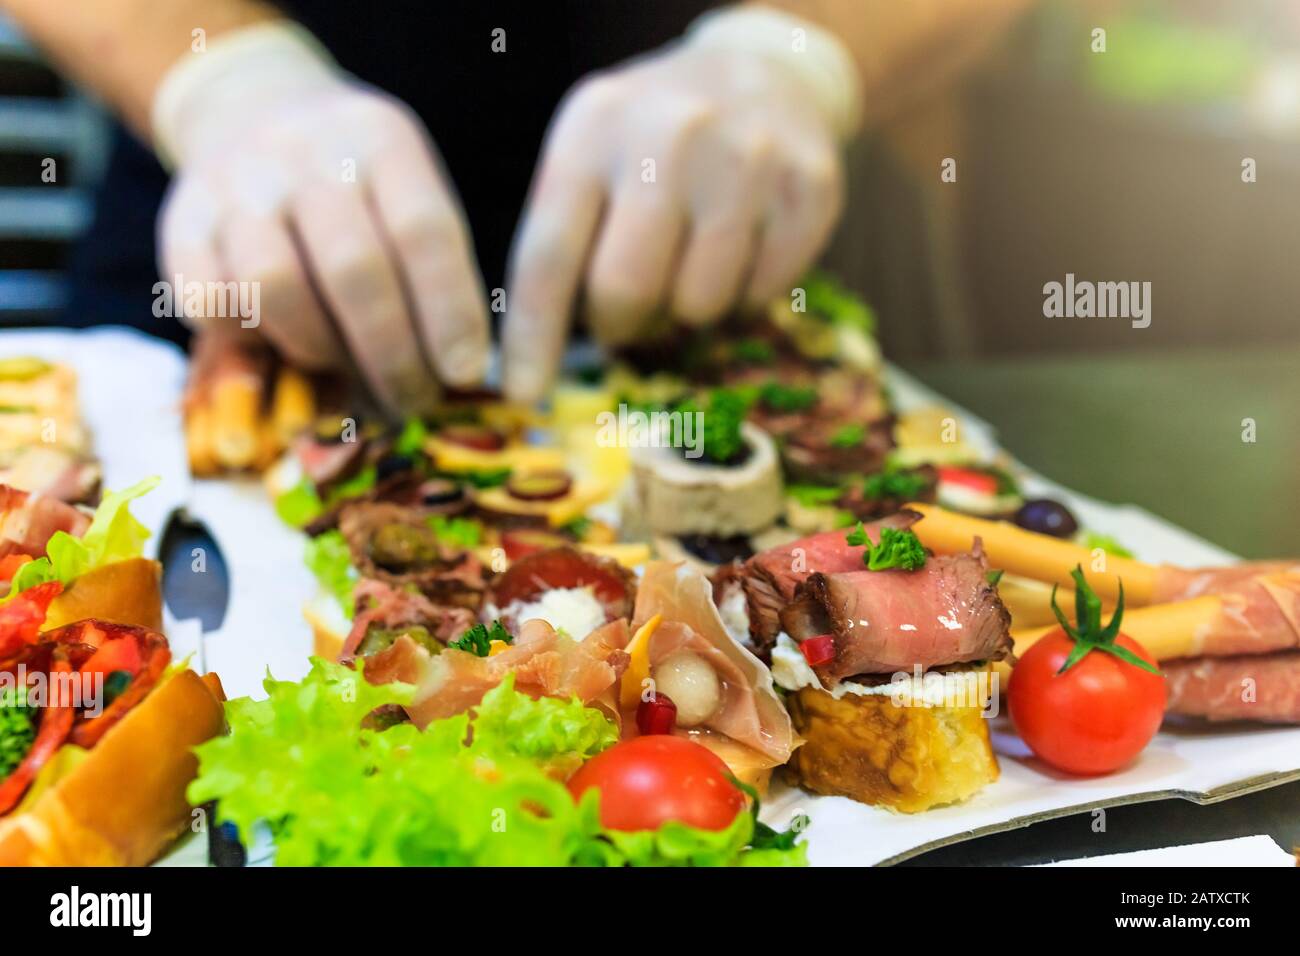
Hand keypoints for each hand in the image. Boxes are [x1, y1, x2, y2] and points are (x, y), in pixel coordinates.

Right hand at [154, 23, 488, 413]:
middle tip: (414, 400)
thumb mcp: (409, 192)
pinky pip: (211, 304)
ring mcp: (235, 183)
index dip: (448, 311)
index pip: (423, 229)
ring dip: (320, 349)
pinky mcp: (180, 222)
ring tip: (345, 366)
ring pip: (275, 287)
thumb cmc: (359, 187)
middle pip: (352, 268)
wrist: (253, 113)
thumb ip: (435, 269)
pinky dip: (252, 342)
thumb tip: (462, 378)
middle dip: (392, 354)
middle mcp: (304, 150)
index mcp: (379, 138)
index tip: (465, 373)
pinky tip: (280, 344)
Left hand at [503, 10, 858, 401]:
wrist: (763, 73)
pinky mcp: (810, 188)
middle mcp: (668, 134)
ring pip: (698, 305)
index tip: (523, 395)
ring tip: (691, 259)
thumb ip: (564, 242)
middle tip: (628, 311)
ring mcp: (747, 158)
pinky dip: (744, 293)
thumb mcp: (591, 156)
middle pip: (625, 289)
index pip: (549, 252)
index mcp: (594, 126)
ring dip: (687, 307)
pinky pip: (760, 296)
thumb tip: (534, 369)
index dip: (532, 335)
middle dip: (620, 322)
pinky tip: (742, 244)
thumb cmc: (653, 142)